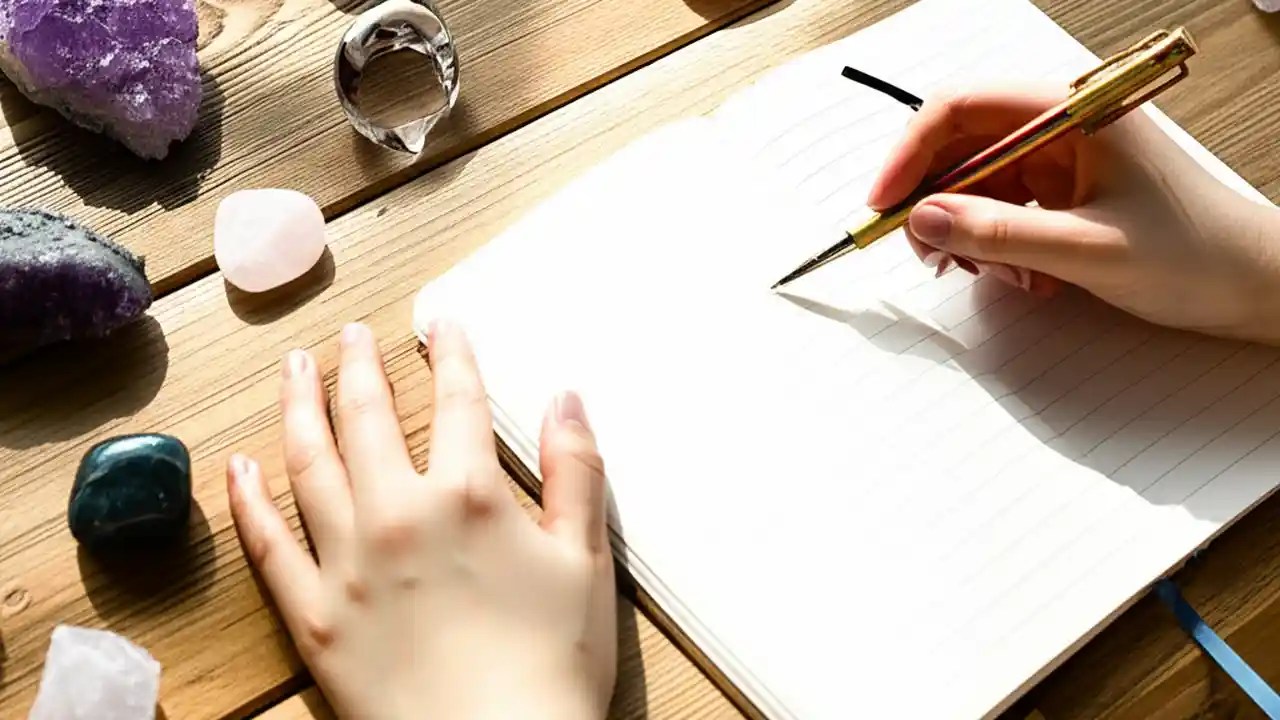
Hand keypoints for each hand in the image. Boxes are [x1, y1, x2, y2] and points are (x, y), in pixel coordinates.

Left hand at [226, 321, 616, 719]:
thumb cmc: (552, 665)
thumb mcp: (586, 561)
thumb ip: (576, 472)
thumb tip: (566, 397)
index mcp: (469, 497)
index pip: (458, 402)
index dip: (451, 355)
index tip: (440, 324)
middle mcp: (399, 514)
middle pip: (370, 418)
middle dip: (360, 366)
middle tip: (352, 334)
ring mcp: (347, 564)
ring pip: (311, 464)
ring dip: (299, 407)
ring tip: (295, 368)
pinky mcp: (312, 616)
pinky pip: (269, 545)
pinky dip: (251, 501)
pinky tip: (241, 467)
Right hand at [867, 85, 1279, 343]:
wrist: (1255, 287)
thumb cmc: (1198, 256)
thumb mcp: (1087, 250)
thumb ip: (999, 233)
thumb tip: (926, 220)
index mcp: (1074, 112)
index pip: (963, 108)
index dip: (910, 153)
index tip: (884, 203)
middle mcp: (1063, 127)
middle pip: (961, 146)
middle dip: (936, 203)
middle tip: (926, 253)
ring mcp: (1063, 160)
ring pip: (976, 184)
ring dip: (969, 233)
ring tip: (1000, 274)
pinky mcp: (1065, 192)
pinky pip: (1001, 210)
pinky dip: (995, 246)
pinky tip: (1025, 275)